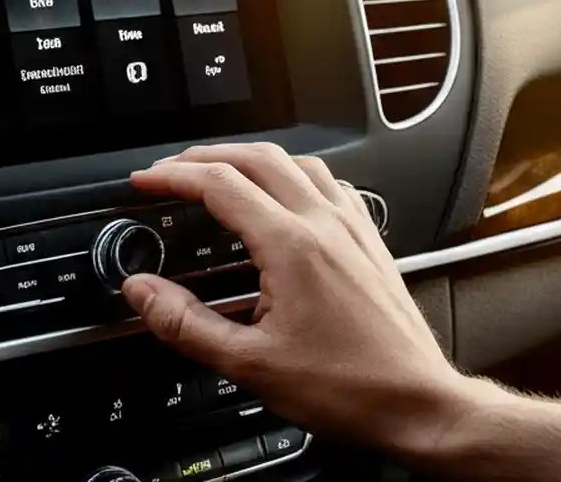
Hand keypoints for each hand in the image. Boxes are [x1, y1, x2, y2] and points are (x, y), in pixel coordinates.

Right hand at [122, 143, 494, 458]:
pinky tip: (283, 195)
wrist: (418, 404)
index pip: (219, 184)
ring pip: (295, 162)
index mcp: (291, 246)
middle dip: (203, 157)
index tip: (145, 183)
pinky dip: (292, 175)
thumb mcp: (249, 364)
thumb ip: (186, 323)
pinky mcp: (369, 240)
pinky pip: (328, 184)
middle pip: (256, 158)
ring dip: (248, 159)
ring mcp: (352, 227)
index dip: (173, 178)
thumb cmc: (347, 388)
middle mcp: (325, 224)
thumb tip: (143, 292)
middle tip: (169, 172)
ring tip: (218, 173)